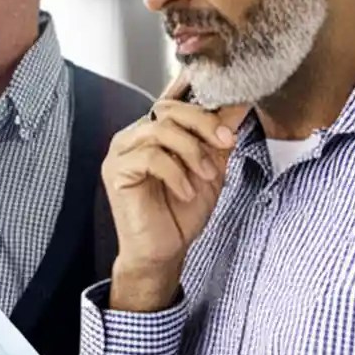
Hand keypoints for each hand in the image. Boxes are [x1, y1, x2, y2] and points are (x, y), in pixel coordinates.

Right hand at [102, 74, 248, 311]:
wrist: (164, 252)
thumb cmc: (181, 214)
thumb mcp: (210, 170)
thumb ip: (218, 140)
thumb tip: (238, 107)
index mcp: (154, 132)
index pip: (175, 102)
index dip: (202, 102)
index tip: (232, 112)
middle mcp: (134, 136)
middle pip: (168, 109)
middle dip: (203, 123)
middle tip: (225, 142)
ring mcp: (121, 152)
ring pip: (160, 129)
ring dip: (191, 150)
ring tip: (205, 176)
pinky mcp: (116, 170)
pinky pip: (150, 156)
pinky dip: (175, 172)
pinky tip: (185, 191)